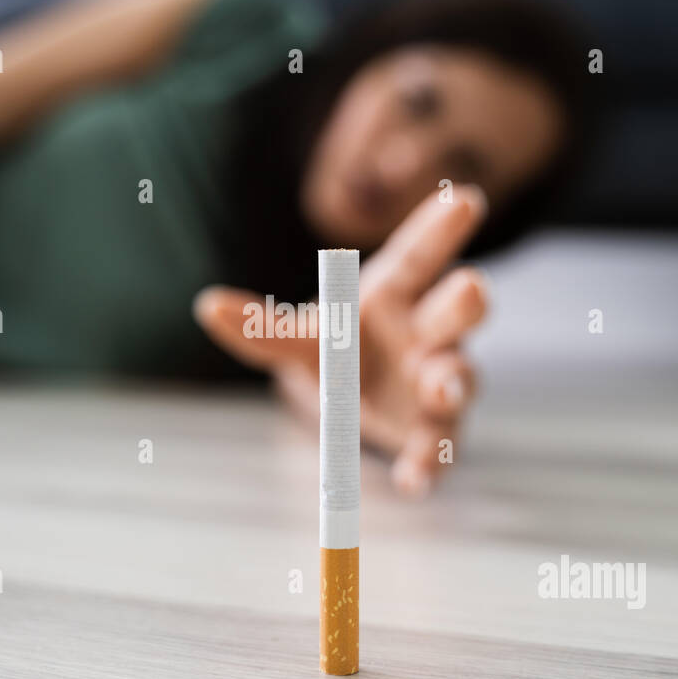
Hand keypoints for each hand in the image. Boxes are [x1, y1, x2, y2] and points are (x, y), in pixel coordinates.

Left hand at [194, 185, 489, 495]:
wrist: (355, 402)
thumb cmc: (340, 348)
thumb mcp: (303, 338)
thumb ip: (262, 326)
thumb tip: (206, 305)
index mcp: (395, 294)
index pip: (420, 255)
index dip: (440, 228)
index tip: (465, 197)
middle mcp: (428, 332)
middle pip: (456, 310)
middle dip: (466, 300)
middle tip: (471, 287)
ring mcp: (438, 381)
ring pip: (460, 374)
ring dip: (454, 381)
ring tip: (442, 391)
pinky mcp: (435, 429)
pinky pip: (440, 444)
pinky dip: (428, 461)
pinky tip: (413, 480)